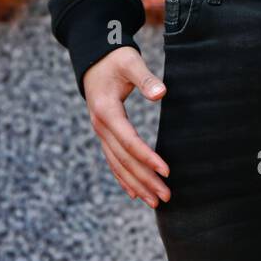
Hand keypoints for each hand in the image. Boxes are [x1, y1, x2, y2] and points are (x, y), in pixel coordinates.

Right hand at [83, 47, 170, 207]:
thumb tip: (162, 93)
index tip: (166, 171)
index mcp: (107, 111)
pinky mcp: (104, 134)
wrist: (94, 58)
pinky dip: (123, 178)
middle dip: (145, 179)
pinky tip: (135, 192)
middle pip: (124, 159)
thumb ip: (145, 78)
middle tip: (166, 195)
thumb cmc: (115, 59)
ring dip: (136, 184)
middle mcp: (101, 126)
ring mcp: (100, 133)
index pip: (129, 141)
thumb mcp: (130, 62)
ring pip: (118, 165)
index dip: (147, 157)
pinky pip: (113, 161)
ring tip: (155, 202)